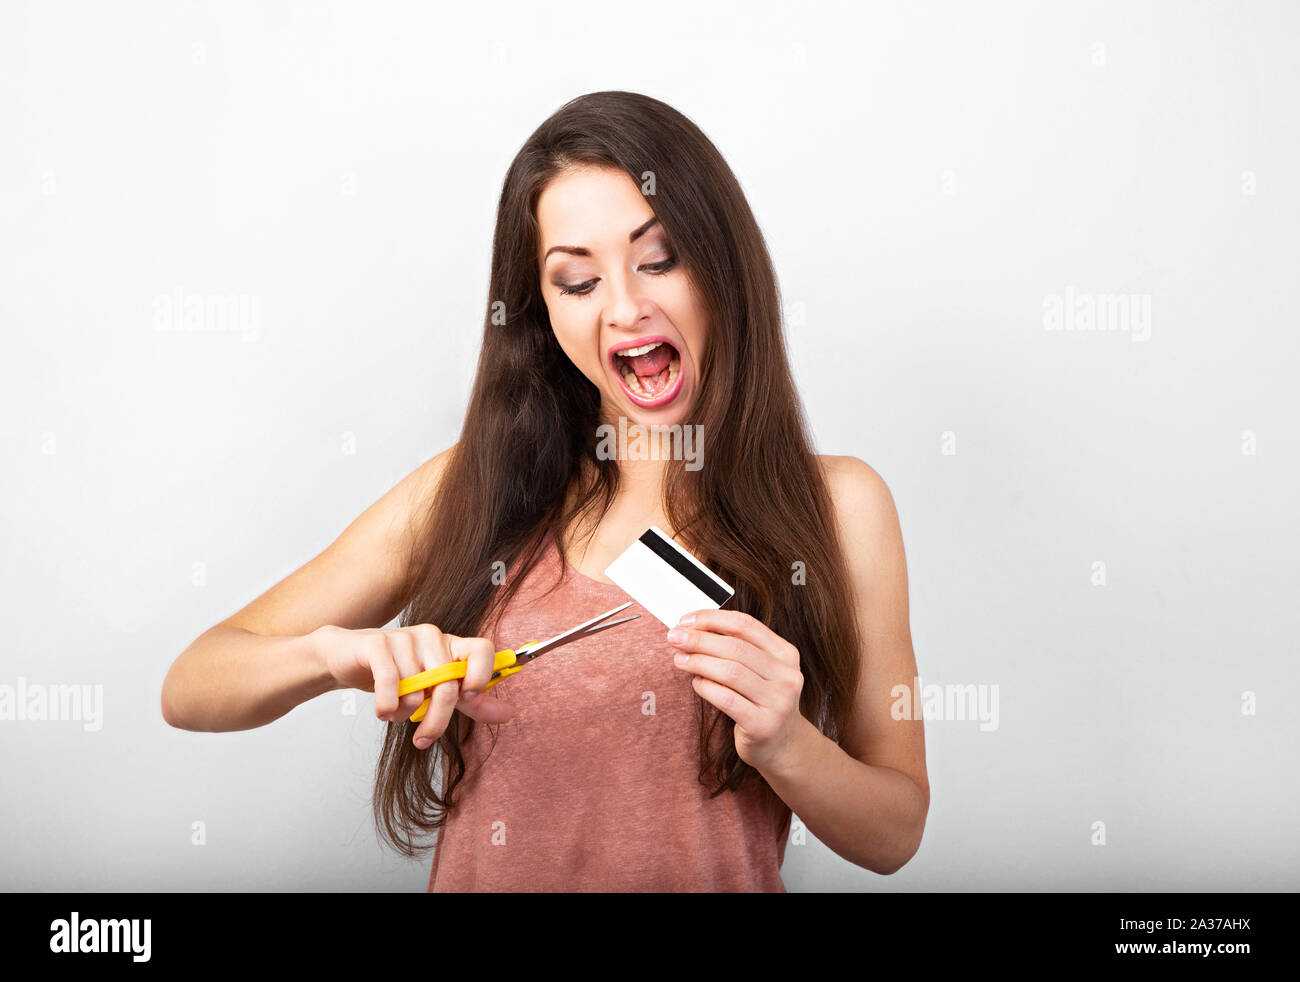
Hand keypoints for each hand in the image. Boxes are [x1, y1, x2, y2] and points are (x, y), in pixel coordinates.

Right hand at [311, 623, 513, 748]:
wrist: (346, 657)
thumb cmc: (396, 674)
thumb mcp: (437, 689)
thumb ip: (472, 701)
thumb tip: (509, 713)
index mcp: (451, 645)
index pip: (483, 649)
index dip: (482, 674)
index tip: (468, 696)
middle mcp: (432, 636)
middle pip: (449, 682)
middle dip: (437, 719)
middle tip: (423, 739)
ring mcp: (405, 637)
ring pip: (417, 688)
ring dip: (403, 712)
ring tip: (393, 712)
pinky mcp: (378, 643)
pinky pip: (390, 681)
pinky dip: (387, 705)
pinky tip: (382, 712)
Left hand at [665, 609, 806, 772]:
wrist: (782, 744)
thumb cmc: (761, 701)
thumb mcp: (759, 670)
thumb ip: (734, 649)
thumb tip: (692, 629)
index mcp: (785, 654)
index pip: (746, 625)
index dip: (712, 619)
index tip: (686, 620)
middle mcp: (787, 675)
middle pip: (736, 647)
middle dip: (700, 639)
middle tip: (674, 637)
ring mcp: (778, 701)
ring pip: (731, 672)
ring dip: (699, 662)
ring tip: (679, 659)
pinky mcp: (763, 725)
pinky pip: (728, 700)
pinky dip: (707, 688)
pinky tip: (696, 683)